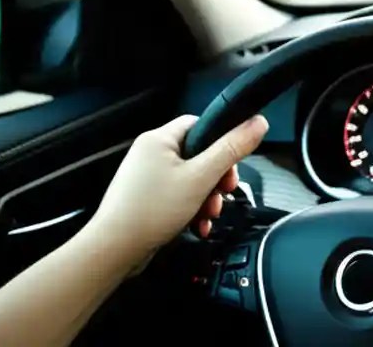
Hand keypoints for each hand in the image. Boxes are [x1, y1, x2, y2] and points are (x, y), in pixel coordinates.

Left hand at [84, 114, 268, 264]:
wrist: (114, 249)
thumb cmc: (150, 211)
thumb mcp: (201, 177)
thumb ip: (231, 149)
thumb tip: (257, 123)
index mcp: (159, 139)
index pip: (200, 125)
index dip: (221, 142)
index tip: (233, 163)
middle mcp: (150, 153)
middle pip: (198, 155)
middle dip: (216, 178)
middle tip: (223, 192)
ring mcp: (146, 177)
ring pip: (190, 179)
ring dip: (206, 197)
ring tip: (207, 214)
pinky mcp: (145, 198)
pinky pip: (177, 196)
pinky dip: (191, 209)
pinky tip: (195, 225)